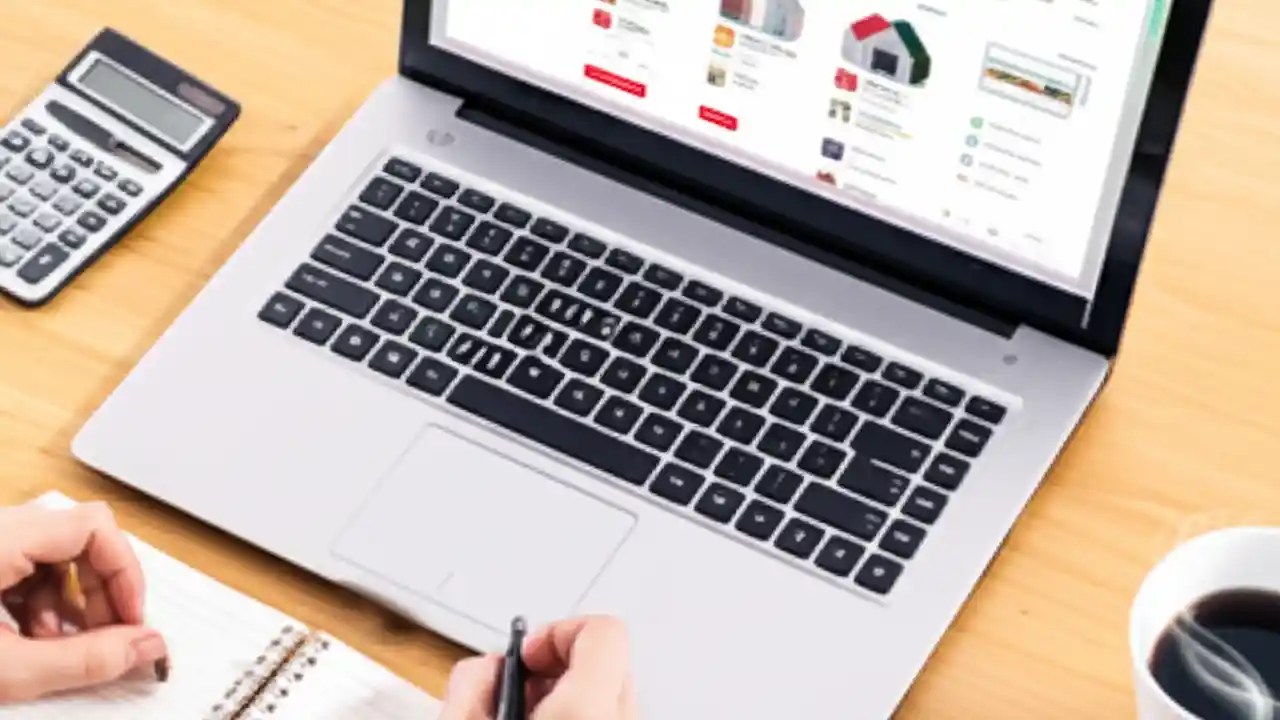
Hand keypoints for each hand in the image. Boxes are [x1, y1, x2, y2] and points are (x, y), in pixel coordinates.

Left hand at [0, 501, 167, 701]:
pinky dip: (42, 600)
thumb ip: (83, 660)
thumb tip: (147, 645)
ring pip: (56, 553)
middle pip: (80, 538)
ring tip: (61, 646)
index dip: (124, 572)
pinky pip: (27, 564)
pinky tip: (30, 638)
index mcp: (0, 539)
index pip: (94, 526)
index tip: (131, 618)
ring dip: (73, 600)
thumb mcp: (7, 670)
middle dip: (102, 591)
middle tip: (108, 638)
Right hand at [441, 615, 637, 719]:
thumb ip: (474, 681)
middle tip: (519, 694)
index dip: (558, 631)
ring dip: (568, 695)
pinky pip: (608, 715)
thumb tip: (487, 668)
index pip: (604, 631)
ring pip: (608, 693)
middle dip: (558, 668)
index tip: (527, 654)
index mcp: (584, 713)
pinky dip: (580, 714)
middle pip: (606, 660)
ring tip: (526, 717)